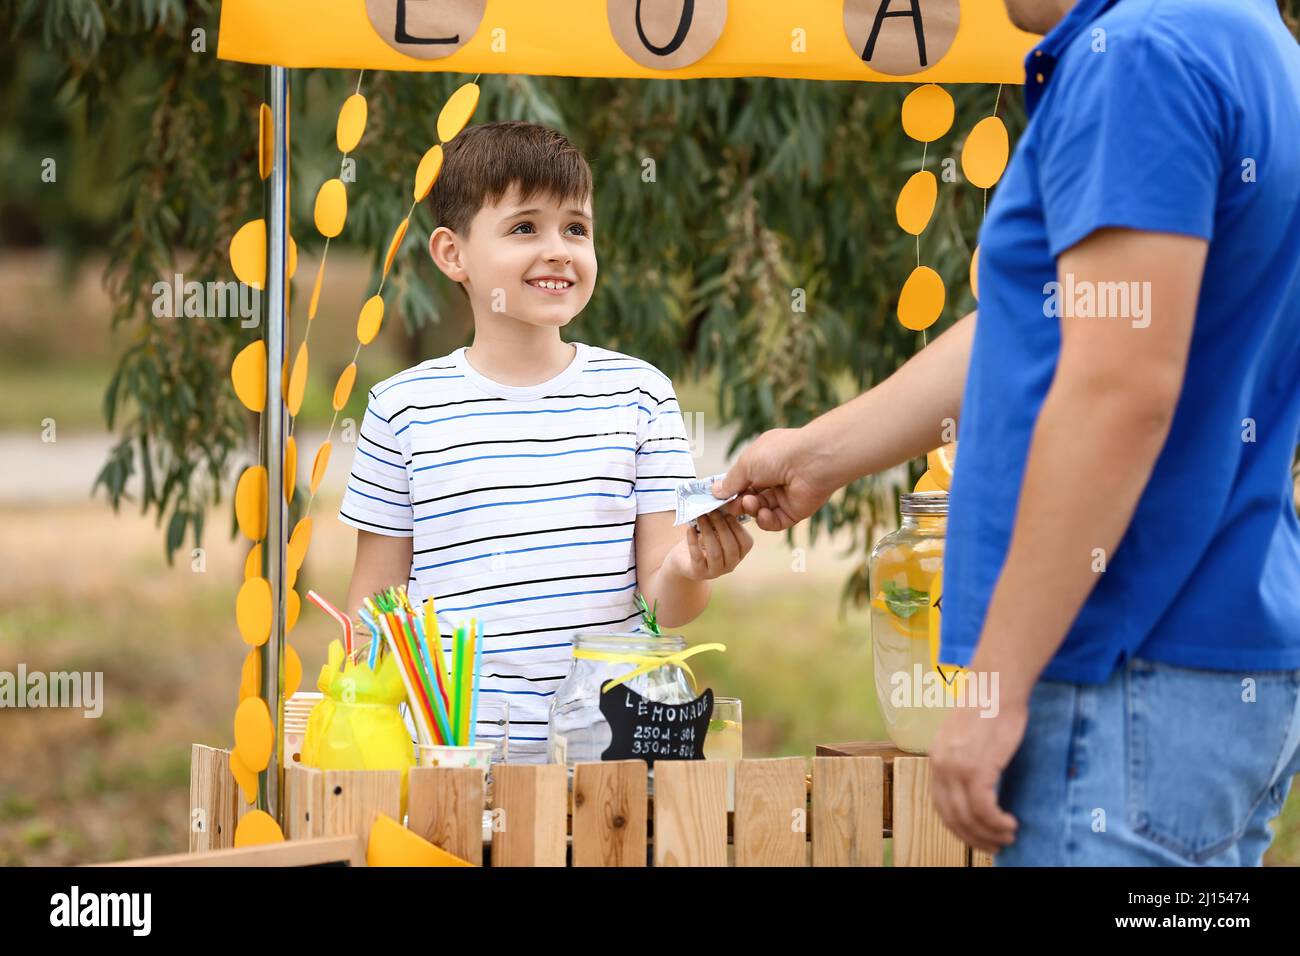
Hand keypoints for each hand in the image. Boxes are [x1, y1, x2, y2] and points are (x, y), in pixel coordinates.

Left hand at [670, 509, 753, 580]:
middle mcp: (730, 565)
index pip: (746, 543)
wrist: (683, 559)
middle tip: (712, 512)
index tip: (727, 513)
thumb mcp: (715, 531)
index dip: (738, 527)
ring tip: (701, 517)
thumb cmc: (703, 542)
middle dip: (722, 527)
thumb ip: (722, 521)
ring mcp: (714, 572)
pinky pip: (697, 557)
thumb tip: (724, 503)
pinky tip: (690, 529)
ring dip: (708, 532)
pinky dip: (693, 542)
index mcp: (738, 554)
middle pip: (731, 547)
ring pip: (715, 553)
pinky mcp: (698, 573)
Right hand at [711, 427, 838, 531]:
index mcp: (763, 462)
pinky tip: (764, 513)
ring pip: (760, 510)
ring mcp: (785, 496)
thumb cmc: (779, 454)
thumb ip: (730, 481)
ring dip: (751, 509)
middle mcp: (774, 478)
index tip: (717, 498)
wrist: (812, 461)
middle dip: (738, 502)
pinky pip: (775, 522)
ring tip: (750, 503)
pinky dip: (766, 520)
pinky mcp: (794, 511)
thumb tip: (715, 491)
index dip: (730, 490)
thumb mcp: (746, 464)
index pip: (742, 481)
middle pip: (749, 498)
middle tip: (732, 504)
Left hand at [928, 697, 1026, 853]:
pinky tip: (1010, 823)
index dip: (959, 827)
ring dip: (989, 834)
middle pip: (952, 817)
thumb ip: (965, 761)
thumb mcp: (966, 737)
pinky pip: (984, 808)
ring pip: (969, 817)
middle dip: (973, 838)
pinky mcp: (977, 767)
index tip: (976, 836)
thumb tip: (978, 789)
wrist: (996, 685)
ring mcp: (957, 767)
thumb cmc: (989, 707)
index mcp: (936, 759)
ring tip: (1007, 836)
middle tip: (995, 845)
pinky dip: (996, 822)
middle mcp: (941, 765)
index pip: (940, 806)